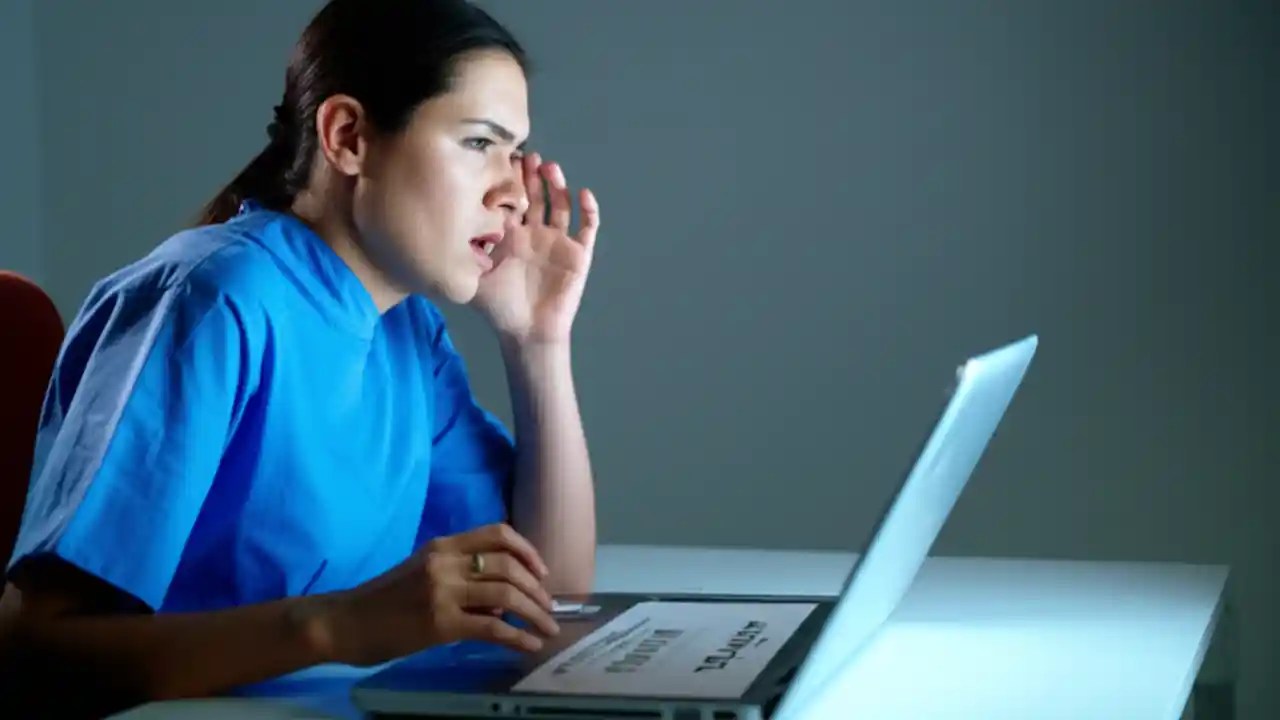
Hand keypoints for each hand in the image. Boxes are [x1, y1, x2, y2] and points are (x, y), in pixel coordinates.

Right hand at [316, 524, 560, 665]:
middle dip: (537, 589)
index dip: (528, 551)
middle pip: (508, 565)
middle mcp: (445, 562)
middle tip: (548, 608)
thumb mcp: (422, 572)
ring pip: (506, 595)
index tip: (542, 572)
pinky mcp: (440, 623)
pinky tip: (529, 645)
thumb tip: (501, 598)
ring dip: (534, 613)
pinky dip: (517, 637)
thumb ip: (459, 575)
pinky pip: (492, 628)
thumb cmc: (383, 600)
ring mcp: (443, 592)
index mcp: (442, 545)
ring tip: (547, 628)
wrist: (344, 622)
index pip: (498, 533)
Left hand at [471, 153, 600, 345]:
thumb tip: (447, 224)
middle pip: (536, 195)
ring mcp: (558, 241)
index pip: (511, 200)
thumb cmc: (499, 307)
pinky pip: (588, 227)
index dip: (509, 181)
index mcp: (511, 235)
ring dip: (557, 186)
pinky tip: (583, 194)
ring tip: (550, 169)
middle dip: (532, 175)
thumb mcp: (473, 277)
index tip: (502, 160)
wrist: (527, 332)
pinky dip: (589, 210)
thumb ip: (463, 253)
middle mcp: (535, 233)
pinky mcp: (578, 253)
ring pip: (561, 205)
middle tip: (527, 156)